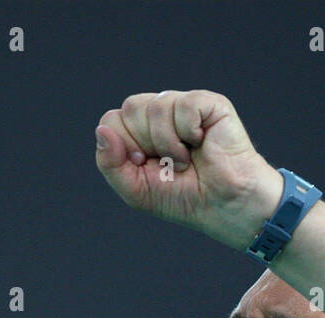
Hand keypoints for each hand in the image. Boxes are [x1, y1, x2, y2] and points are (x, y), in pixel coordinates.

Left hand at [95, 90, 283, 251]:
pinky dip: (189, 132)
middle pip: (129, 110)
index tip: (145, 166)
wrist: (223, 207)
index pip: (112, 121)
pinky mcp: (208, 104)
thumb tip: (102, 131)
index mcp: (140, 131)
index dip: (124, 147)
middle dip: (146, 145)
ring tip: (186, 159)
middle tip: (169, 164)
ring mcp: (183, 106)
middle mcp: (160, 114)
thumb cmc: (183, 199)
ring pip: (155, 107)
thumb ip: (110, 163)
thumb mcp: (135, 189)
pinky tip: (201, 143)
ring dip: (169, 144)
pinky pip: (183, 105)